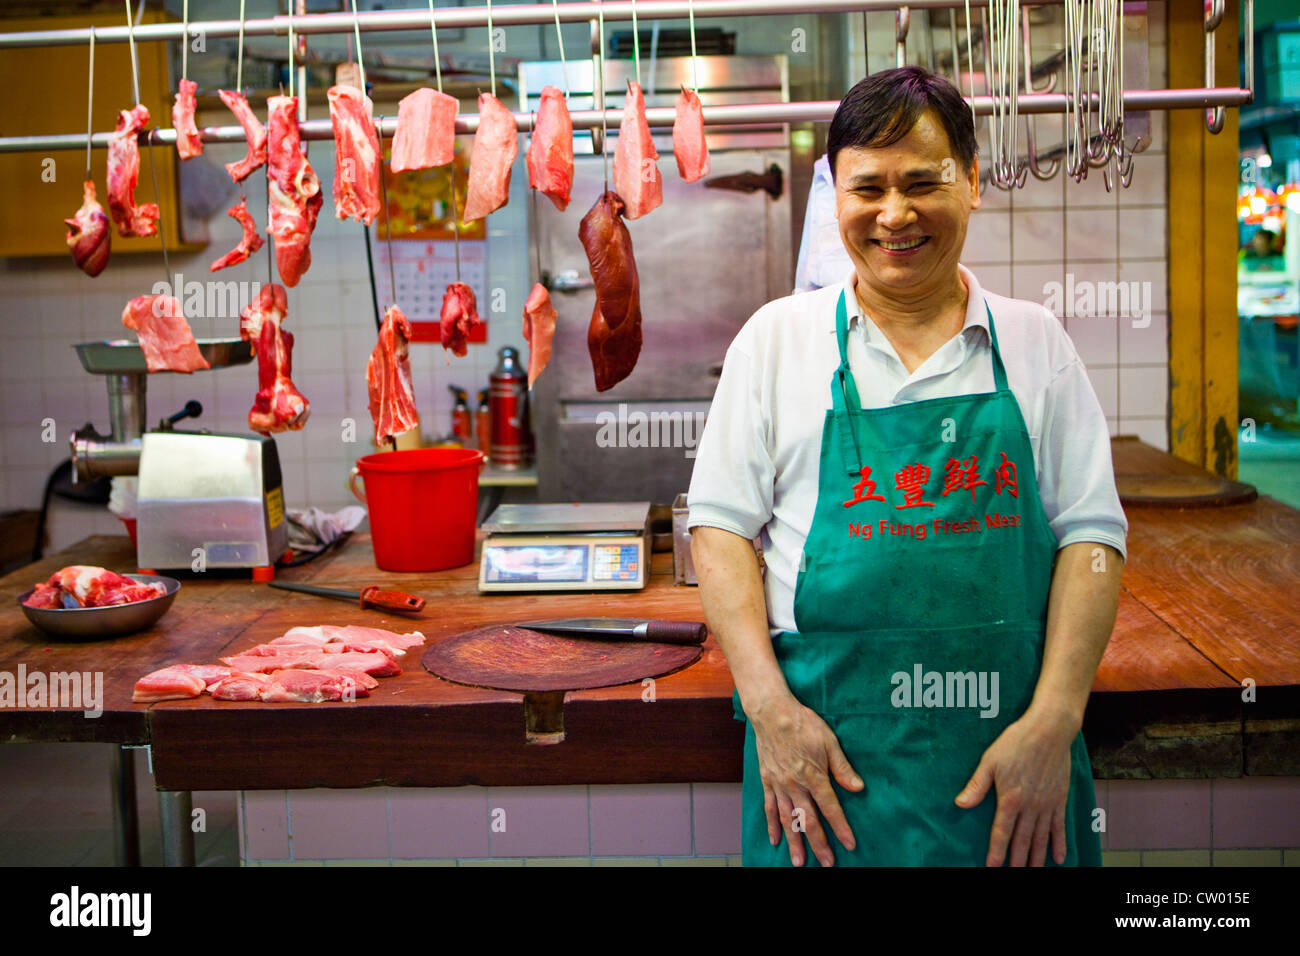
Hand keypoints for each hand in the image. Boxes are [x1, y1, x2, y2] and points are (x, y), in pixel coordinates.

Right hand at [749, 694, 863, 866]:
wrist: (772, 712)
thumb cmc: (803, 723)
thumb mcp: (829, 742)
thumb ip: (843, 768)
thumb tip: (858, 787)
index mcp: (814, 776)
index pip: (830, 808)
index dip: (841, 828)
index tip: (850, 844)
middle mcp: (795, 785)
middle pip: (808, 821)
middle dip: (819, 844)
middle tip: (827, 863)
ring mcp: (779, 785)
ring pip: (787, 819)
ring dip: (794, 842)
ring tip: (798, 862)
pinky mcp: (767, 781)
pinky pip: (769, 807)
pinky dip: (772, 825)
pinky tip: (775, 840)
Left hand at [954, 709, 1076, 866]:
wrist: (1049, 731)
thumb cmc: (1016, 742)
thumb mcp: (990, 761)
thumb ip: (976, 785)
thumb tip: (960, 804)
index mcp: (1010, 798)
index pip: (1002, 832)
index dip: (997, 852)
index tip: (993, 867)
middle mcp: (1030, 806)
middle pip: (1022, 840)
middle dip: (1017, 861)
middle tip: (1014, 874)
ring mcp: (1047, 804)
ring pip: (1041, 838)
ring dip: (1036, 857)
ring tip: (1033, 871)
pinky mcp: (1060, 799)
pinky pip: (1060, 827)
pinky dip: (1059, 844)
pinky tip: (1058, 858)